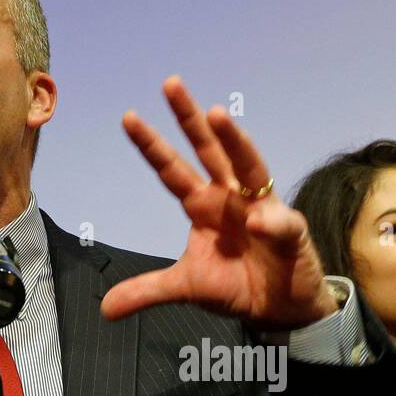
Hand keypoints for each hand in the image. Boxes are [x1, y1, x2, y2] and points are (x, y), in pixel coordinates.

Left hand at [100, 76, 336, 330]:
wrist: (281, 311)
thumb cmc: (237, 285)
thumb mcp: (186, 288)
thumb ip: (147, 291)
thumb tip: (105, 309)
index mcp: (202, 205)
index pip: (172, 169)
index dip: (152, 145)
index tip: (128, 118)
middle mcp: (230, 197)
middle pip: (208, 150)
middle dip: (189, 119)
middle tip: (169, 84)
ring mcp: (261, 209)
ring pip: (248, 166)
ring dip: (234, 141)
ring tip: (218, 116)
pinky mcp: (290, 232)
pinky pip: (280, 223)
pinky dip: (271, 222)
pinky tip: (259, 223)